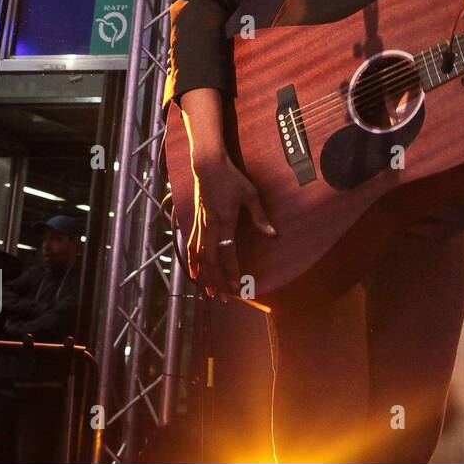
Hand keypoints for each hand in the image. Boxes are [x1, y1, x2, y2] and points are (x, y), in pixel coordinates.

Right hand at [187, 152, 275, 299]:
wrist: (208, 166)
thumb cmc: (232, 178)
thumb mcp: (251, 194)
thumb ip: (260, 216)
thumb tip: (272, 234)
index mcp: (225, 221)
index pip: (229, 253)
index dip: (232, 272)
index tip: (237, 287)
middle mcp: (210, 226)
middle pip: (213, 260)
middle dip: (219, 281)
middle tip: (225, 298)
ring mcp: (201, 224)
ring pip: (200, 257)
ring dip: (206, 276)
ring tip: (210, 292)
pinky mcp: (196, 222)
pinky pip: (191, 245)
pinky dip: (192, 261)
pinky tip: (194, 273)